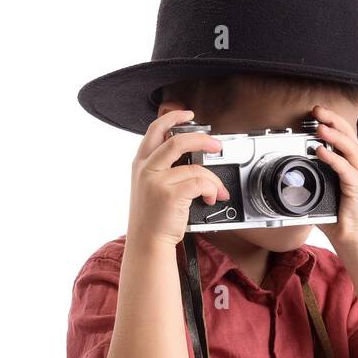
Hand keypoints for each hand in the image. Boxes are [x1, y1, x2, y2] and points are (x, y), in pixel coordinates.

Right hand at [126, 109, 229, 249]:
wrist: (147, 242)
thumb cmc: (152, 218)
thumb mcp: (149, 187)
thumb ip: (162, 169)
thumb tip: (191, 158)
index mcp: (140, 163)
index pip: (154, 130)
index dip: (172, 118)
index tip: (187, 114)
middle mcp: (146, 169)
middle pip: (176, 141)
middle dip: (201, 139)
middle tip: (215, 145)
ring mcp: (157, 181)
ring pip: (194, 166)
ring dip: (212, 177)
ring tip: (217, 189)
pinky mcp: (170, 195)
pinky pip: (200, 183)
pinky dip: (211, 189)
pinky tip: (210, 198)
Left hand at [310, 104, 357, 248]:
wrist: (353, 240)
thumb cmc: (338, 220)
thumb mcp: (320, 196)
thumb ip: (310, 182)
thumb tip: (290, 178)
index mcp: (350, 166)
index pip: (344, 137)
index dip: (331, 122)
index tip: (315, 114)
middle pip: (349, 135)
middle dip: (333, 120)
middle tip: (317, 110)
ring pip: (350, 147)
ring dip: (333, 135)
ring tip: (319, 126)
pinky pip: (345, 168)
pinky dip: (332, 158)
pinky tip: (321, 151)